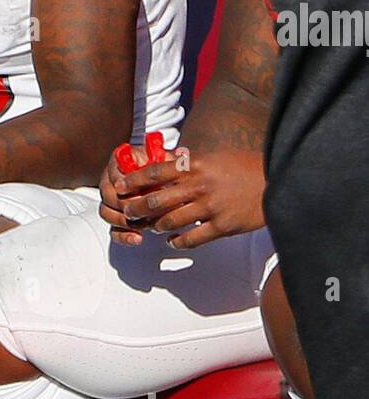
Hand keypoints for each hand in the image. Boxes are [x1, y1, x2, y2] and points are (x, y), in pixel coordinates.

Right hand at [100, 136, 176, 245]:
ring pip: (107, 212)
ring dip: (124, 221)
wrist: (173, 182)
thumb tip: (164, 169)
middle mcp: (112, 180)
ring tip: (143, 224)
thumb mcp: (168, 162)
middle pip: (108, 196)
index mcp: (121, 162)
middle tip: (144, 211)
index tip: (141, 193)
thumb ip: (163, 164)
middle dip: (127, 206)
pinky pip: (113, 229)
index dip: (128, 187)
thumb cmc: (168, 169)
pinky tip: (137, 237)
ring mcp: (112, 200)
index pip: (117, 176)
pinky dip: (123, 235)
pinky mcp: (117, 217)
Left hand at [104, 146, 265, 249]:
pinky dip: (178, 242)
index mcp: (197, 166)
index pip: (155, 172)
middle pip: (156, 199)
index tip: (121, 186)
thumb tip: (170, 159)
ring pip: (170, 221)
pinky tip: (173, 241)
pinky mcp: (222, 226)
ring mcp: (210, 207)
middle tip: (129, 212)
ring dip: (157, 226)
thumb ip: (193, 162)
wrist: (278, 181)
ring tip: (153, 228)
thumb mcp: (217, 157)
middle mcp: (199, 186)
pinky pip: (191, 238)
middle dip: (137, 208)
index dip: (134, 180)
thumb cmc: (247, 167)